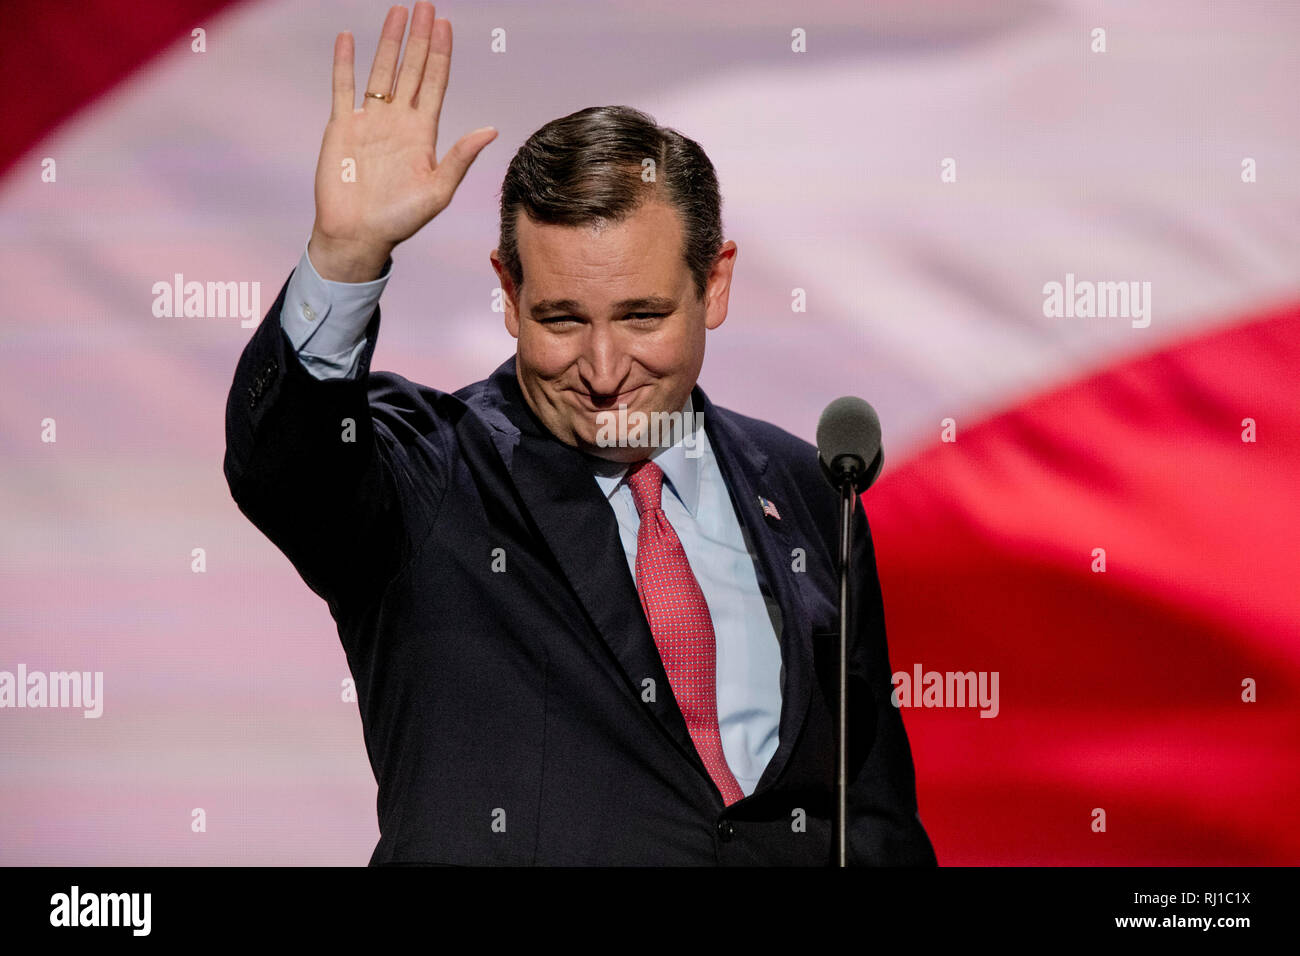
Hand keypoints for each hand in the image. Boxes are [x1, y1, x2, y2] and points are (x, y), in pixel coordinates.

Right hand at [309, 3, 496, 280]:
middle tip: (425, 5)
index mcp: (423, 134)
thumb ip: (460, 158)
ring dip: (389, 42)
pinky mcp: (342, 127)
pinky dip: (344, 63)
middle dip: (419, 38)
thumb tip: (489, 130)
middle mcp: (399, 122)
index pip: (435, 84)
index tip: (445, 25)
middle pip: (411, 69)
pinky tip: (347, 38)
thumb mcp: (438, 192)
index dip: (441, 55)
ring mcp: (370, 121)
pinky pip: (343, 88)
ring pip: (381, 71)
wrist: (358, 235)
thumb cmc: (399, 221)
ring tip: (397, 12)